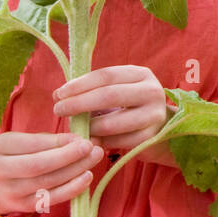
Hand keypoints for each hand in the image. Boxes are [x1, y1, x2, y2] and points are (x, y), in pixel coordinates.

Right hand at [0, 131, 104, 215]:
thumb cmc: (21, 154)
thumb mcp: (27, 140)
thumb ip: (51, 139)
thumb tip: (79, 140)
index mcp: (0, 147)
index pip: (32, 144)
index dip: (59, 142)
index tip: (81, 137)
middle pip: (38, 166)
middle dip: (68, 156)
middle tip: (92, 147)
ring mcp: (10, 192)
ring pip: (46, 183)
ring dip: (74, 171)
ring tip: (94, 159)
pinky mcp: (23, 206)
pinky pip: (50, 199)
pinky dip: (71, 189)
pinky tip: (86, 178)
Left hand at [53, 65, 168, 150]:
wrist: (159, 129)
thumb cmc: (129, 107)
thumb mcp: (116, 92)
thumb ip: (91, 91)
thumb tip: (58, 95)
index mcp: (141, 74)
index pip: (106, 75)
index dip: (80, 84)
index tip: (59, 94)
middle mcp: (152, 91)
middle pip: (109, 95)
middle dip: (79, 103)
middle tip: (58, 110)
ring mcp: (154, 115)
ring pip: (112, 123)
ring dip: (88, 127)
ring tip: (75, 129)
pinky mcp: (150, 137)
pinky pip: (117, 142)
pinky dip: (100, 142)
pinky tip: (89, 141)